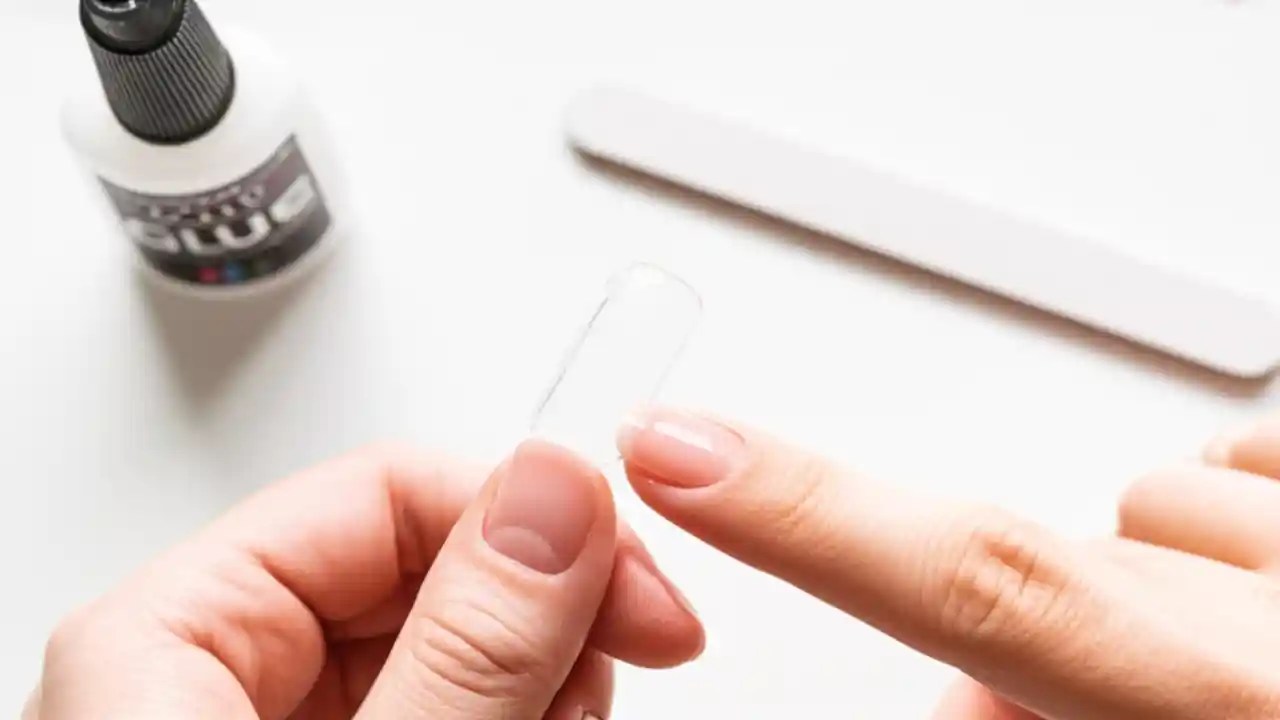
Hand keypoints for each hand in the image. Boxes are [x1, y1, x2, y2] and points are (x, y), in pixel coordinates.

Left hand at [27, 440, 702, 719]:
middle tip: (630, 649)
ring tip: (574, 719)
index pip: (381, 494)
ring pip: (458, 635)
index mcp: (167, 643)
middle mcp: (219, 673)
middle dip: (551, 603)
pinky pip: (452, 700)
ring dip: (549, 668)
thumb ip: (461, 654)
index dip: (522, 506)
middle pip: (429, 563)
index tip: (631, 552)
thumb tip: (555, 497)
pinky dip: (525, 713)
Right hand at [618, 408, 1279, 719]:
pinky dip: (1221, 533)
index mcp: (1249, 705)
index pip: (975, 583)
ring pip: (1142, 511)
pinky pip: (1239, 466)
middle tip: (1056, 714)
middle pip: (1045, 556)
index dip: (803, 511)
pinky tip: (1263, 607)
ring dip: (1137, 591)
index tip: (672, 451)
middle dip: (1014, 636)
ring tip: (1208, 670)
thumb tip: (962, 700)